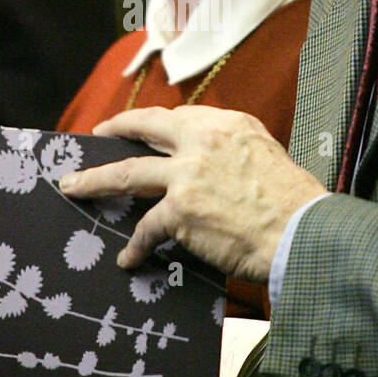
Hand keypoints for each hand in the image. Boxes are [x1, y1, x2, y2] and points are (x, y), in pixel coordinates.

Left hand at [58, 105, 327, 283]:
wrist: (303, 233)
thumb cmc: (296, 205)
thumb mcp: (268, 158)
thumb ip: (235, 153)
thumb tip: (214, 170)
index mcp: (229, 124)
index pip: (181, 117)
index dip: (156, 126)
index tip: (143, 131)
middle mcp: (203, 140)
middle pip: (145, 128)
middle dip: (115, 130)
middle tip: (98, 135)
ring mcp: (187, 174)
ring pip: (126, 173)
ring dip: (94, 181)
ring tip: (74, 187)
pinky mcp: (180, 210)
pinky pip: (146, 228)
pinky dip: (136, 246)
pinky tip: (129, 258)